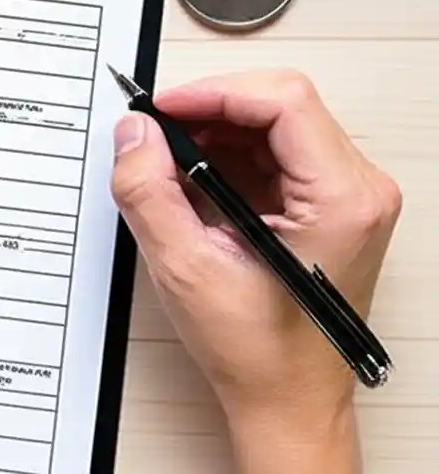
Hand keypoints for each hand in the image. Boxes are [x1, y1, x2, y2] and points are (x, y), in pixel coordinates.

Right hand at [110, 70, 399, 473]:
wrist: (287, 399)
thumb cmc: (258, 351)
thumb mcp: (186, 267)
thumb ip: (149, 192)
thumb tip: (134, 134)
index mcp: (343, 200)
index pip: (283, 102)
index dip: (214, 93)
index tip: (164, 108)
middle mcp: (359, 190)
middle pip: (281, 105)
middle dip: (210, 109)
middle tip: (156, 130)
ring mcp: (349, 196)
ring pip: (276, 124)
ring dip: (216, 131)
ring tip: (166, 157)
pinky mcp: (329, 205)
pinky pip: (277, 153)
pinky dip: (229, 154)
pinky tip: (191, 177)